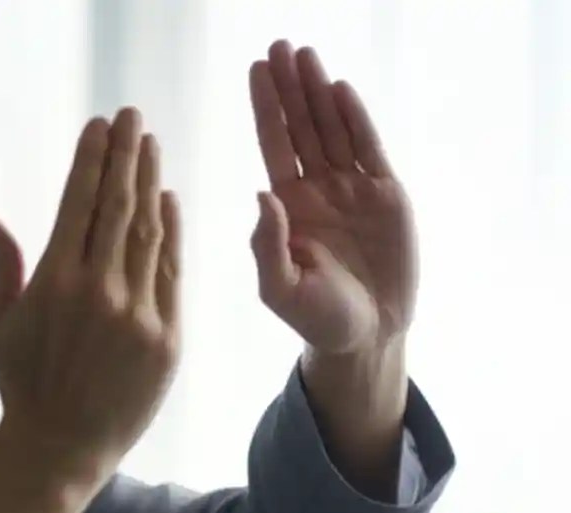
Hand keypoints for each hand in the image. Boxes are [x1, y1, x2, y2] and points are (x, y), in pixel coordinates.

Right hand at [0, 108, 181, 481]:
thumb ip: (2, 267)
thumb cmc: (20, 382)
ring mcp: (139, 314)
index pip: (80, 202)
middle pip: (120, 205)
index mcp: (54, 282)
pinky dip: (172, 233)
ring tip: (151, 147)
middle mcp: (100, 290)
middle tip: (132, 117)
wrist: (61, 446)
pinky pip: (171, 272)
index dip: (93, 159)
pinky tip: (169, 201)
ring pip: (149, 232)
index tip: (100, 125)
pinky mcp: (168, 338)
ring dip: (152, 183)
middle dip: (126, 155)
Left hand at [249, 40, 417, 355]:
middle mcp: (317, 190)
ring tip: (307, 54)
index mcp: (287, 207)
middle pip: (301, 127)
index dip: (265, 108)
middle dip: (290, 88)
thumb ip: (268, 245)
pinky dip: (357, 120)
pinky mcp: (386, 196)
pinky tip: (341, 90)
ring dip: (319, 92)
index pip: (272, 145)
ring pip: (333, 130)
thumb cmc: (316, 318)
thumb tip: (263, 194)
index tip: (256, 71)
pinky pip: (370, 150)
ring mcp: (352, 189)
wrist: (367, 335)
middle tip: (280, 47)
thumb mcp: (280, 289)